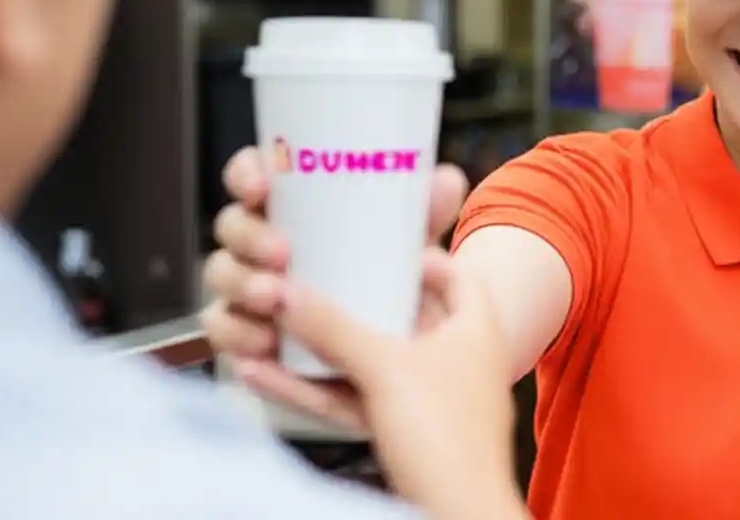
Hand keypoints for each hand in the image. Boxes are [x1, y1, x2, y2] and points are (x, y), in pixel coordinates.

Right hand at [199, 146, 466, 367]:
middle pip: (231, 227)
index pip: (251, 174)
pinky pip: (229, 339)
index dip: (247, 173)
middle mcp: (261, 244)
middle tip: (283, 252)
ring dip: (242, 288)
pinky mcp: (251, 339)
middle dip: (249, 237)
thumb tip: (446, 179)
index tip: (265, 184)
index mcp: (291, 206)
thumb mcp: (412, 248)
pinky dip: (241, 344)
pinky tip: (259, 352)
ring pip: (222, 283)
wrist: (404, 353)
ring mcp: (250, 292)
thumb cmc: (397, 280)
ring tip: (273, 299)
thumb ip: (426, 215)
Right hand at [239, 251, 522, 519]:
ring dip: (320, 345)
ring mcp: (425, 400)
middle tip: (317, 279)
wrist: (454, 517)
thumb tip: (289, 292)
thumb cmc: (450, 444)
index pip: (459, 274)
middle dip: (356, 299)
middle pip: (403, 314)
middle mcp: (454, 361)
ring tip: (276, 323)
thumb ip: (336, 328)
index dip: (427, 256)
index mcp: (473, 329)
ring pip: (366, 360)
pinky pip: (347, 398)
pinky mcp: (397, 433)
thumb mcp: (387, 368)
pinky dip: (310, 386)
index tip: (387, 245)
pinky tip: (266, 373)